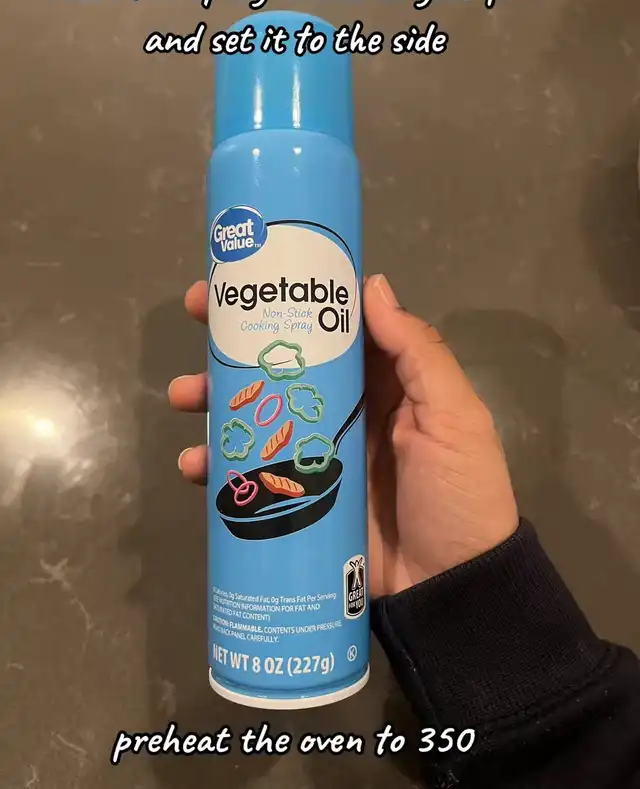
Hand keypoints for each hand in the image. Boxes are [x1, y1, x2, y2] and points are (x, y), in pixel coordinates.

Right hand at [169, 275, 517, 597]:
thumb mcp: (454, 418)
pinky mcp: (298, 499)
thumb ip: (419, 353)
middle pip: (283, 365)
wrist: (452, 589)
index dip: (291, 300)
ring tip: (184, 398)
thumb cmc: (457, 494)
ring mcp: (316, 456)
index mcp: (383, 382)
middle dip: (239, 339)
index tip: (249, 278)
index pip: (331, 327)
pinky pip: (251, 473)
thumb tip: (372, 285)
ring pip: (257, 415)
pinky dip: (219, 468)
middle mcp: (344, 409)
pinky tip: (195, 467)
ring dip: (216, 400)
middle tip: (198, 316)